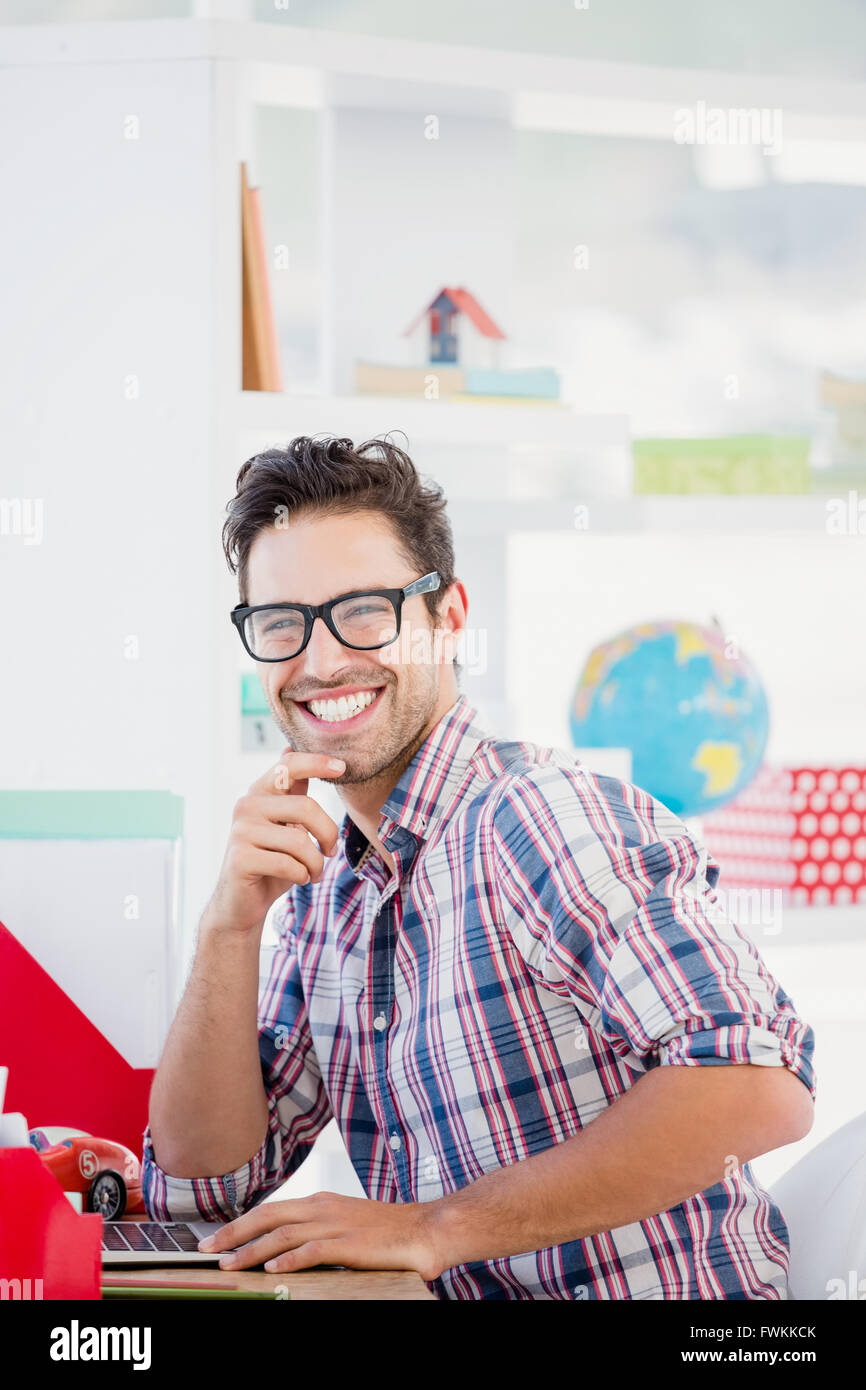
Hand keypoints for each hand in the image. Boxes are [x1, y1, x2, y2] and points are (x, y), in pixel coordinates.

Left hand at [197, 1191, 443, 1281]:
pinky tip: (273, 1270)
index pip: (272, 1209)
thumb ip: (317, 1234)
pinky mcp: (350, 1244)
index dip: (242, 1223)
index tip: (218, 1238)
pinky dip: (290, 1259)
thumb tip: (285, 1252)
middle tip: (208, 1250)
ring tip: (230, 1265)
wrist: (427, 1229)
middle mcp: (324, 1207)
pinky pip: (313, 1250)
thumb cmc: (388, 1232)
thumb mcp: (346, 1226)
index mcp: (322, 1202)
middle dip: (235, 1233)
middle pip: (268, 1215)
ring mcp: (336, 1224)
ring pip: (283, 1234)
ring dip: (252, 1250)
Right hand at [202, 749, 345, 936]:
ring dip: (315, 864)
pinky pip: (290, 865)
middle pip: (306, 807)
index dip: (317, 762)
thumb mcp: (285, 824)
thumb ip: (291, 793)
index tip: (342, 767)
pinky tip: (298, 880)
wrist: (241, 903)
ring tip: (313, 872)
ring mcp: (241, 832)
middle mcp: (246, 806)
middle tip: (330, 852)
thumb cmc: (271, 862)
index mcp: (259, 793)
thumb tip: (290, 746)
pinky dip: (302, 876)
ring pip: (300, 841)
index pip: (289, 765)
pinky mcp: (240, 858)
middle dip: (328, 834)